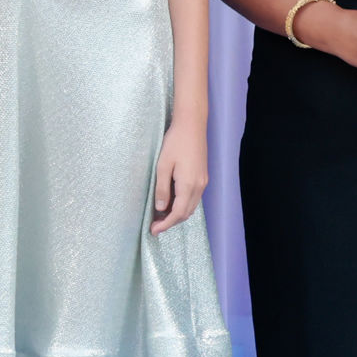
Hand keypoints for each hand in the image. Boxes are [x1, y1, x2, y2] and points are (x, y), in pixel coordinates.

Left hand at [148, 118, 207, 234]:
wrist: (192, 126)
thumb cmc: (175, 142)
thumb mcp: (163, 165)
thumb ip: (162, 188)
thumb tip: (161, 208)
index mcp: (189, 185)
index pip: (178, 213)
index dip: (165, 224)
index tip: (153, 231)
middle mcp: (199, 186)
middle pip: (186, 213)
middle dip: (170, 222)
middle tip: (154, 225)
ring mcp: (203, 182)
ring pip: (191, 206)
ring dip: (177, 214)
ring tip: (160, 216)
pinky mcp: (203, 177)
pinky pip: (194, 198)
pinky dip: (183, 204)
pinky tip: (171, 201)